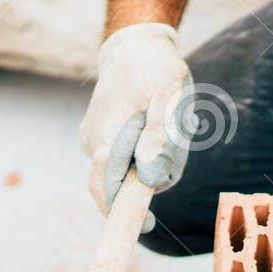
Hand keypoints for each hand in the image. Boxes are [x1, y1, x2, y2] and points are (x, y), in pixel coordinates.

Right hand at [79, 24, 191, 212]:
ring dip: (152, 160)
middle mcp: (93, 142)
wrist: (132, 45)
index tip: (147, 225)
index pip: (104, 186)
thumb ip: (160, 133)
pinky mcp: (101, 137)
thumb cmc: (154, 66)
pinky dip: (144, 151)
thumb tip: (150, 177)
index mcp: (105, 134)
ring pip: (126, 170)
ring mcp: (95, 140)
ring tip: (171, 122)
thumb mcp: (168, 90)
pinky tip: (157, 122)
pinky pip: (124, 158)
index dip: (120, 211)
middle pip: (122, 182)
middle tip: (178, 142)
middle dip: (152, 176)